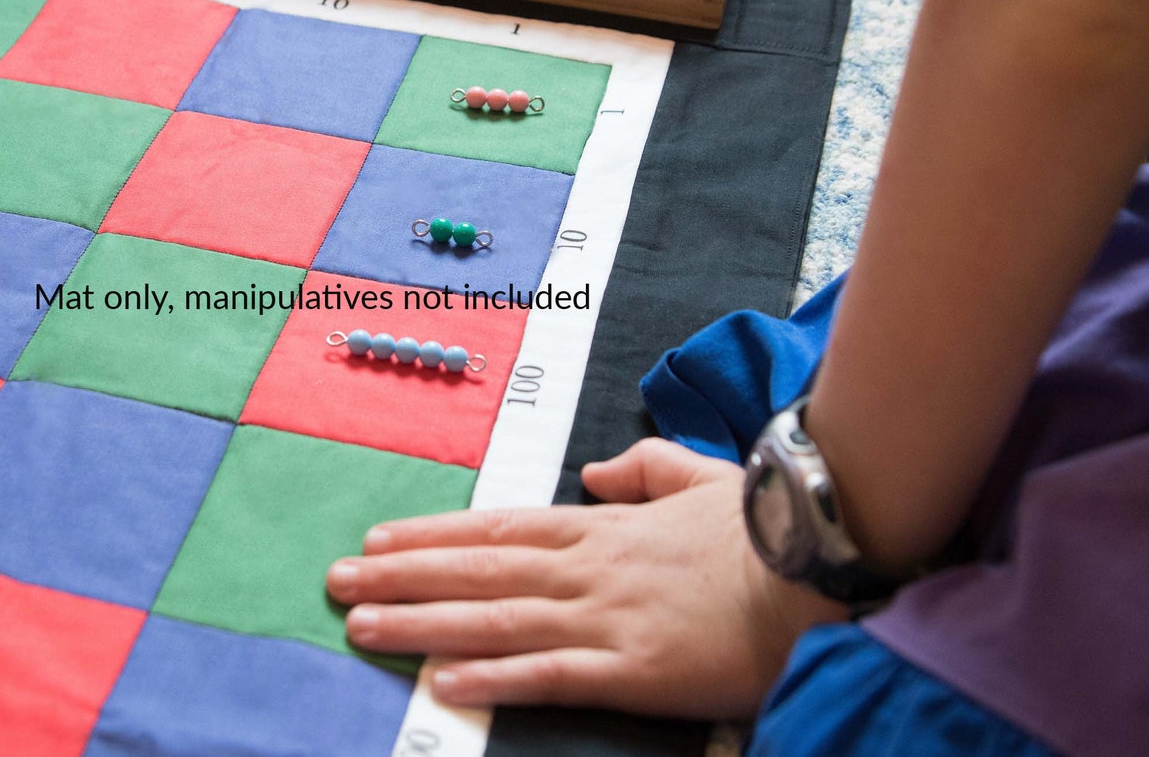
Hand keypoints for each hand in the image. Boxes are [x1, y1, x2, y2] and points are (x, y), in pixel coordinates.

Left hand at [326, 438, 843, 717]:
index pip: (495, 528)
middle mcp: (585, 567)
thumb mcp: (695, 477)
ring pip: (493, 616)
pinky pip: (548, 673)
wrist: (810, 572)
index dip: (432, 536)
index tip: (378, 542)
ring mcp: (602, 617)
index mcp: (599, 526)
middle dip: (401, 577)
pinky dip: (492, 676)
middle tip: (337, 582)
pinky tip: (442, 680)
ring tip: (361, 626)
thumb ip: (639, 468)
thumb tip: (594, 473)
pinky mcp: (629, 668)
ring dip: (421, 621)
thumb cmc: (753, 530)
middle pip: (476, 569)